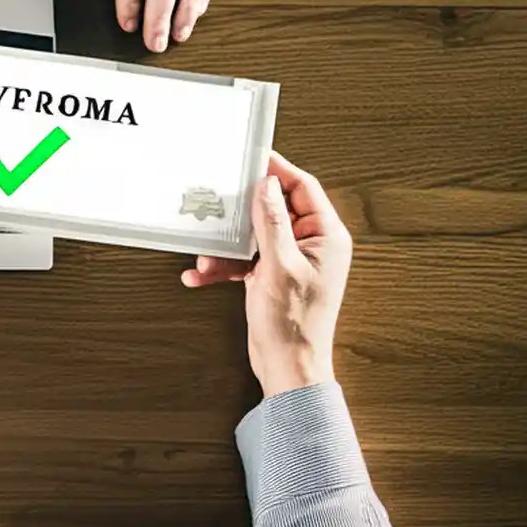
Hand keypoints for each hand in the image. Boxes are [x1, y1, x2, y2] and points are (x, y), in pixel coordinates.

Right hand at [181, 153, 352, 397]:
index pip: (302, 189)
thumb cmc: (294, 324)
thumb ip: (272, 223)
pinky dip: (223, 265)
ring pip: (253, 235)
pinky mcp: (271, 275)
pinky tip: (201, 274)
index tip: (251, 158)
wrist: (287, 368)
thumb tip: (267, 185)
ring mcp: (290, 260)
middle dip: (241, 215)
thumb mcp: (279, 267)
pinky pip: (243, 259)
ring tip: (206, 256)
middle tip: (218, 205)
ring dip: (226, 246)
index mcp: (326, 237)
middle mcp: (311, 244)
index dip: (277, 171)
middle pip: (273, 209)